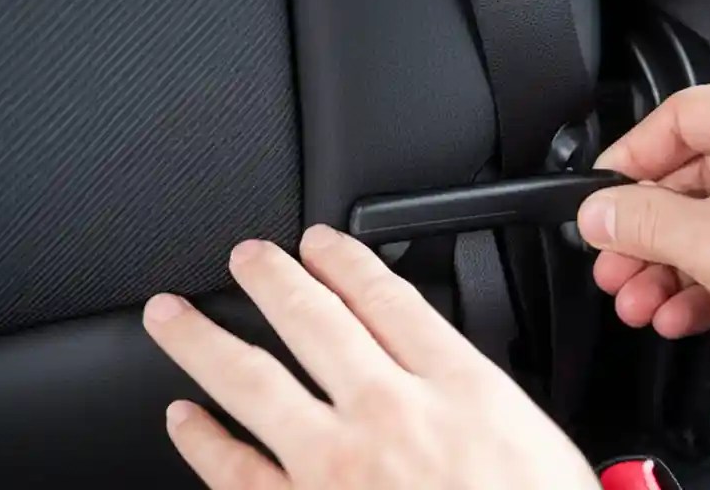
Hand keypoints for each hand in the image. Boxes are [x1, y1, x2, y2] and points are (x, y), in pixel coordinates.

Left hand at [143, 225, 597, 489]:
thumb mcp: (539, 445)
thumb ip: (484, 404)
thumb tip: (451, 382)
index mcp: (458, 389)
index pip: (387, 300)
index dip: (345, 261)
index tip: (320, 243)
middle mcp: (389, 414)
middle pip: (314, 321)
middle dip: (272, 278)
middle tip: (245, 257)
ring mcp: (336, 466)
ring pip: (252, 381)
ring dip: (203, 341)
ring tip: (171, 315)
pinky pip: (235, 473)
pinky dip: (202, 442)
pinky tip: (182, 420)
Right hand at [575, 79, 709, 405]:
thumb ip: (644, 223)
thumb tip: (601, 212)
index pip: (678, 118)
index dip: (629, 162)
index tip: (601, 198)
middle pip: (699, 178)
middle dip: (650, 233)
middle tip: (616, 265)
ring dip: (677, 267)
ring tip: (643, 302)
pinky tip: (687, 314)